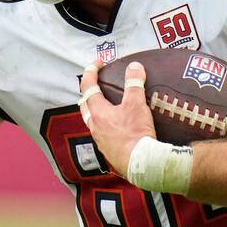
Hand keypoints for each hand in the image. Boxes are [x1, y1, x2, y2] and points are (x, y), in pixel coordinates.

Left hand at [78, 58, 155, 178]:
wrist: (141, 164)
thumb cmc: (136, 134)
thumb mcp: (137, 104)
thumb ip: (134, 83)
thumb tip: (134, 67)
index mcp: (98, 113)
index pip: (88, 87)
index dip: (91, 72)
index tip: (98, 63)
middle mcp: (95, 127)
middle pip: (85, 105)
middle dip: (88, 92)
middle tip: (96, 83)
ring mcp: (100, 141)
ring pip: (92, 121)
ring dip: (97, 110)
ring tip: (108, 104)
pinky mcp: (109, 151)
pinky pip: (103, 134)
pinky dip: (107, 125)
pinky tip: (118, 126)